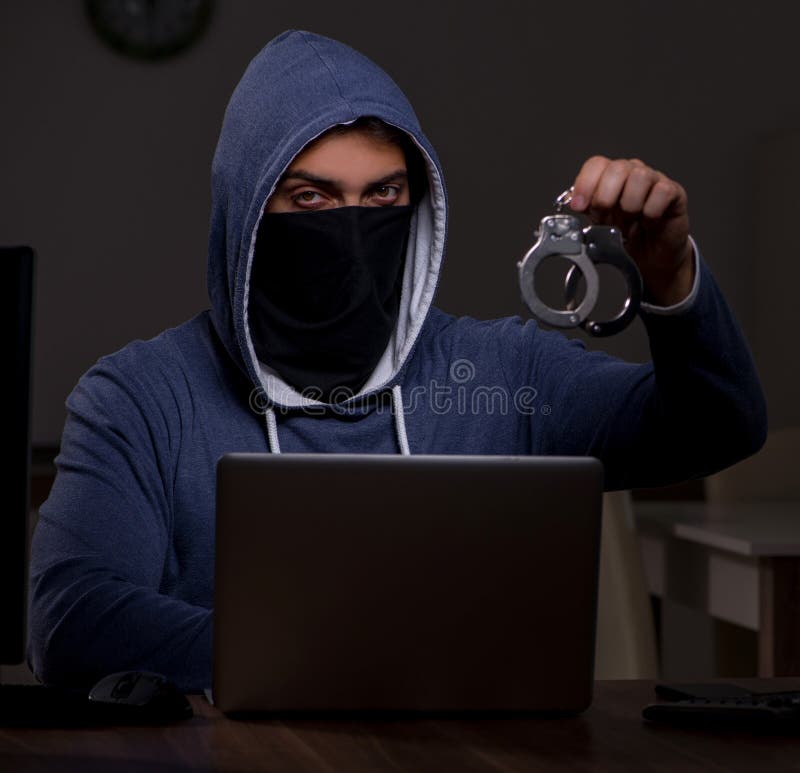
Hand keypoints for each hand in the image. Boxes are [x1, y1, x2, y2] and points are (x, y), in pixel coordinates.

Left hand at [569, 156, 693, 305]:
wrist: (649, 254)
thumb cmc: (625, 233)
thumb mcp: (598, 222)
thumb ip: (586, 208)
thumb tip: (574, 201)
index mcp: (610, 176)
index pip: (596, 164)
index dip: (585, 184)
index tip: (580, 207)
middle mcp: (632, 172)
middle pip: (616, 168)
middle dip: (606, 198)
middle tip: (608, 219)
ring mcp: (654, 179)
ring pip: (639, 177)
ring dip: (630, 206)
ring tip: (631, 223)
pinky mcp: (674, 192)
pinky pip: (662, 192)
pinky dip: (651, 212)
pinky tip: (649, 221)